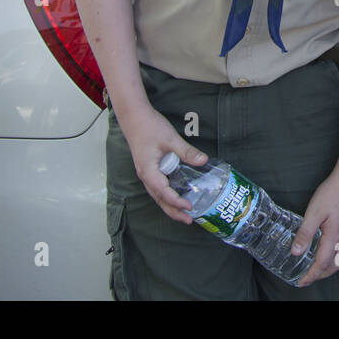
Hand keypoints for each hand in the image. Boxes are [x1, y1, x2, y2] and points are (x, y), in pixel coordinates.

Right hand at [115, 103, 208, 224]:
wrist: (134, 118)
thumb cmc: (150, 127)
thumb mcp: (171, 139)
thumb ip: (187, 151)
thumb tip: (203, 160)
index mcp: (149, 171)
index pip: (163, 192)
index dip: (177, 202)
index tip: (189, 207)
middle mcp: (146, 176)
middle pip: (159, 199)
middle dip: (173, 211)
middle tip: (189, 220)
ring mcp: (146, 173)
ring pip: (158, 195)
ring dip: (170, 206)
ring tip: (184, 214)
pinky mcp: (149, 169)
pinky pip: (158, 187)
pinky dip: (167, 196)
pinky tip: (177, 196)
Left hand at [290, 170, 338, 287]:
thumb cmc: (334, 192)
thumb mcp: (314, 212)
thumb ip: (305, 233)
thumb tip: (296, 252)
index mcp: (334, 237)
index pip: (321, 265)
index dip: (311, 276)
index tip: (301, 282)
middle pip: (334, 266)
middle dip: (321, 275)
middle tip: (308, 278)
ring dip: (329, 267)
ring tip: (317, 267)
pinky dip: (336, 257)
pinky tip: (328, 250)